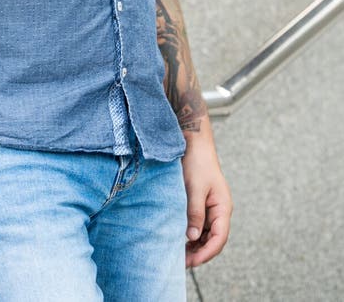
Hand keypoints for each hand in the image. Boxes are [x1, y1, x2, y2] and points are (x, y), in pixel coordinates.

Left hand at [182, 127, 231, 267]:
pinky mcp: (202, 202)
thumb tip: (193, 236)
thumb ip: (195, 212)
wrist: (193, 141)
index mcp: (223, 207)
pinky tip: (181, 238)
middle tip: (182, 262)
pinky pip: (199, 224)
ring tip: (180, 253)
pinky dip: (192, 233)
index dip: (207, 253)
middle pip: (213, 239)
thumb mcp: (195, 188)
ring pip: (206, 233)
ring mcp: (211, 207)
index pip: (219, 238)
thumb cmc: (197, 162)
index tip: (192, 261)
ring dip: (195, 245)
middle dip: (200, 252)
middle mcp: (219, 210)